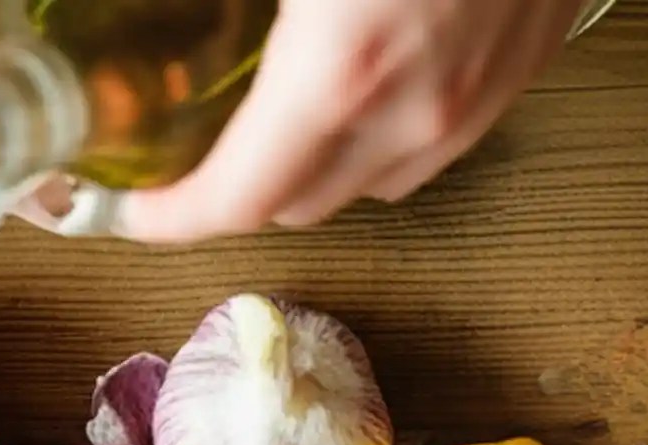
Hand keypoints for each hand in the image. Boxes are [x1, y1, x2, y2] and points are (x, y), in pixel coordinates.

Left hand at [100, 0, 585, 242]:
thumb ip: (214, 2)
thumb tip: (141, 6)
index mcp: (338, 74)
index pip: (234, 202)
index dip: (170, 220)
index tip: (132, 213)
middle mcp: (412, 111)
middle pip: (298, 208)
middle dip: (235, 195)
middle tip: (193, 158)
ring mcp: (473, 102)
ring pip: (369, 187)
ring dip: (311, 173)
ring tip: (275, 127)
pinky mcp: (515, 77)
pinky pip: (432, 149)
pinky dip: (379, 142)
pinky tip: (362, 91)